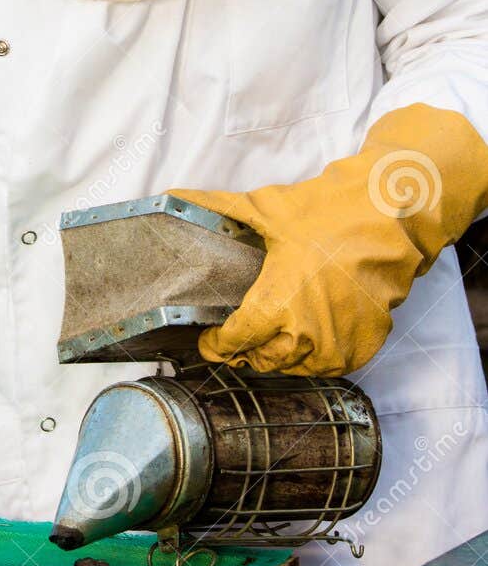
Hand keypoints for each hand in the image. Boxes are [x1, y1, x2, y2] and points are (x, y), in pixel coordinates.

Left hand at [171, 105, 487, 376]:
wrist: (391, 217)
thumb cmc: (329, 212)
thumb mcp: (266, 208)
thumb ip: (216, 209)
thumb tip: (172, 197)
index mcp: (274, 305)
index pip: (233, 343)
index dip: (215, 344)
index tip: (209, 339)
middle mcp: (304, 335)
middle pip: (261, 361)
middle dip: (246, 348)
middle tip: (241, 333)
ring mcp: (337, 345)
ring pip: (295, 368)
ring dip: (280, 354)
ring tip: (274, 331)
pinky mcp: (364, 346)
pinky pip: (330, 365)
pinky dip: (315, 355)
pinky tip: (308, 334)